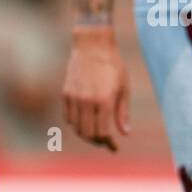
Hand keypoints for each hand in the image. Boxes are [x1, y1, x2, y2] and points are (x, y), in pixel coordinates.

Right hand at [62, 25, 130, 150]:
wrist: (92, 44)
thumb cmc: (112, 64)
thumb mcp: (124, 87)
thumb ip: (123, 112)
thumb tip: (125, 134)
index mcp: (104, 100)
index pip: (102, 133)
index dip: (108, 143)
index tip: (114, 147)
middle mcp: (87, 100)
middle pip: (88, 133)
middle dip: (97, 142)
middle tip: (105, 142)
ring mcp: (74, 97)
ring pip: (76, 127)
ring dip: (85, 134)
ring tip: (95, 134)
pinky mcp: (66, 93)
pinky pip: (68, 117)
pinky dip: (75, 124)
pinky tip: (84, 122)